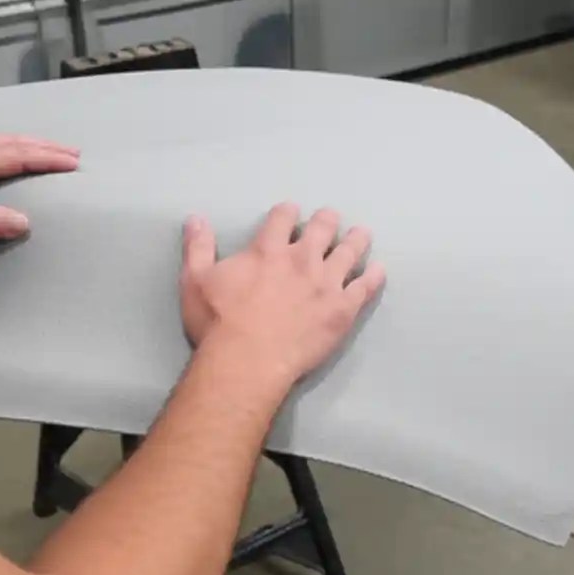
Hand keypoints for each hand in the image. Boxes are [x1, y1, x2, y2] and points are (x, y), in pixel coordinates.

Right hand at [180, 202, 385, 383]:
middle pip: (322, 228)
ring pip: (349, 252)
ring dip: (356, 240)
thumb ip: (198, 247)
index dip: (288, 213)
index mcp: (268, 250)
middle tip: (330, 219)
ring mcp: (326, 283)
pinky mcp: (343, 309)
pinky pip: (365, 287)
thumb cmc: (218, 323)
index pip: (283, 218)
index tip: (291, 212)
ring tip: (361, 234)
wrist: (248, 361)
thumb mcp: (195, 281)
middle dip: (326, 221)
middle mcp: (302, 259)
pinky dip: (373, 276)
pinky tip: (378, 269)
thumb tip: (195, 219)